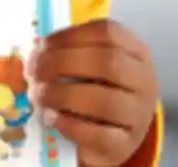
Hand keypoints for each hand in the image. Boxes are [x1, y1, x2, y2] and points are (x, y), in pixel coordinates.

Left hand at [28, 19, 157, 166]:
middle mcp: (144, 81)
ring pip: (106, 101)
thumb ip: (66, 54)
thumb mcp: (88, 67)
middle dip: (62, 63)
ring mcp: (139, 115)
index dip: (69, 36)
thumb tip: (35, 52)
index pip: (107, 33)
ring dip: (63, 95)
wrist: (114, 136)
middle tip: (34, 71)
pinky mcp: (126, 144)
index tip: (41, 46)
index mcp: (135, 52)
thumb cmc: (96, 90)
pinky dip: (71, 126)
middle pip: (108, 62)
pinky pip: (101, 136)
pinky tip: (52, 118)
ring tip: (38, 95)